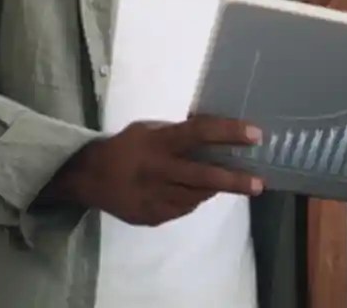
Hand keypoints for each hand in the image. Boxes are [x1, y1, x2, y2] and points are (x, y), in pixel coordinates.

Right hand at [49, 116, 264, 226]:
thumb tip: (213, 131)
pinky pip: (183, 208)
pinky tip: (189, 191)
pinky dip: (192, 199)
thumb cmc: (124, 147)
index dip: (229, 133)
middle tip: (258, 183)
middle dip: (235, 181)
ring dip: (213, 188)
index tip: (255, 134)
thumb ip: (176, 132)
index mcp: (158, 143)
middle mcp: (159, 171)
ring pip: (197, 196)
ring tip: (225, 182)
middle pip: (204, 176)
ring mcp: (155, 197)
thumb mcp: (147, 130)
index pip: (199, 134)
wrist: (88, 178)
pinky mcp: (152, 216)